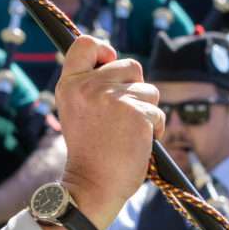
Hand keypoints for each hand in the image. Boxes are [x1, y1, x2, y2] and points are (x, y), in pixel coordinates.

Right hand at [51, 35, 162, 229]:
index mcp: (70, 85)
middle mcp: (88, 87)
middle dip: (135, 87)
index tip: (109, 63)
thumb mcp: (78, 111)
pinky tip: (138, 142)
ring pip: (148, 90)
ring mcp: (112, 98)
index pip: (85, 44)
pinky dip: (155, 128)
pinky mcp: (136, 112)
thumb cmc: (90, 152)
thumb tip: (115, 62)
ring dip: (146, 110)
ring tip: (128, 132)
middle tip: (121, 115)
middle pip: (130, 65)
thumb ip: (91, 87)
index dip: (103, 50)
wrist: (92, 185)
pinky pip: (158, 111)